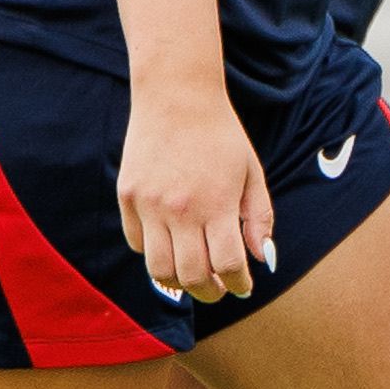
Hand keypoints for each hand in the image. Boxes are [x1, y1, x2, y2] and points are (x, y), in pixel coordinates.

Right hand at [114, 84, 274, 308]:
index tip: (244, 286)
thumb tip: (262, 260)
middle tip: (219, 290)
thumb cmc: (221, 136)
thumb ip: (259, 218)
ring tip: (194, 277)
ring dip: (179, 283)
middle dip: (210, 292)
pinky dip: (154, 253)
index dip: (239, 284)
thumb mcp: (252, 173)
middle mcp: (180, 210)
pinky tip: (171, 245)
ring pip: (159, 269)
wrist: (176, 96)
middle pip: (192, 276)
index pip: (228, 265)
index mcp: (217, 204)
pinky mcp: (127, 197)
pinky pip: (137, 243)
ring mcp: (149, 205)